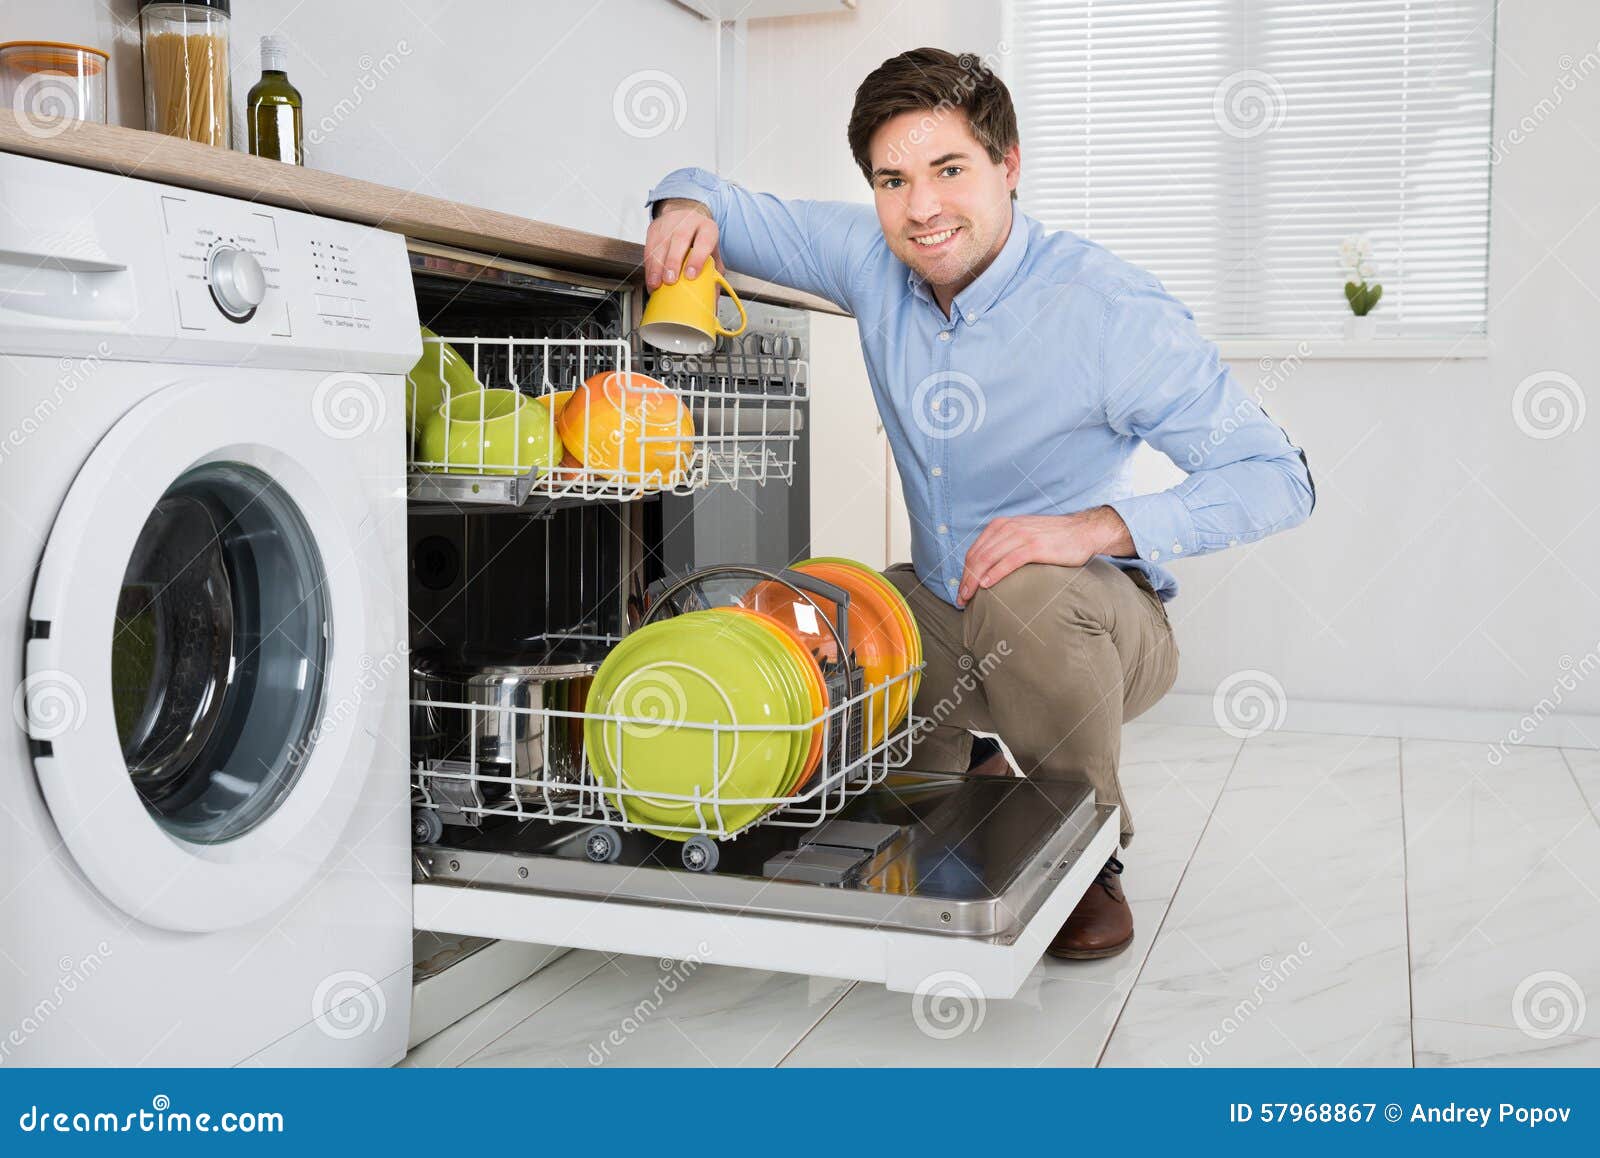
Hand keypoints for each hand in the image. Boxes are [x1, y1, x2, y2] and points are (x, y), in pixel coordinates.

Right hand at [644, 199, 718, 289]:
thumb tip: (712, 299)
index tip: (690, 276)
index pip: (704, 241)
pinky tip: (651, 279)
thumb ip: (714, 274)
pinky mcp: (654, 228)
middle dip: (673, 261)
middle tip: (670, 281)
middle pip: (680, 239)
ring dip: (657, 266)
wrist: (686, 217)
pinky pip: (649, 247)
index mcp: (707, 228)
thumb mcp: (713, 253)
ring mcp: (670, 222)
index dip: (697, 259)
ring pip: (661, 243)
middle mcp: (689, 221)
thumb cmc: (700, 240)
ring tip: (656, 284)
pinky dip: (649, 266)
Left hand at [956, 507, 1134, 606]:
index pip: (974, 551)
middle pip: (977, 557)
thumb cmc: (1053, 538)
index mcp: (1001, 526)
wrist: (1083, 531)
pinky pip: (1008, 561)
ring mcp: (1021, 536)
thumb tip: (986, 569)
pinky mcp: (1035, 546)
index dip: (964, 572)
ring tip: (969, 598)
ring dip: (974, 580)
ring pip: (988, 559)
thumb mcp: (1022, 535)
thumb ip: (1005, 546)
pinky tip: (986, 586)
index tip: (960, 591)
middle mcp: (1008, 528)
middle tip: (960, 600)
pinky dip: (994, 574)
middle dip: (965, 580)